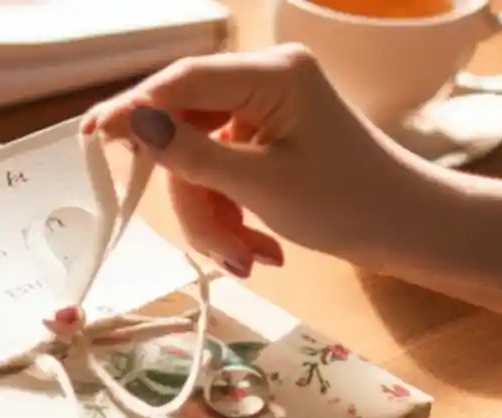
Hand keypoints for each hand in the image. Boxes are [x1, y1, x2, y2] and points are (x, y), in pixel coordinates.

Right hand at [82, 44, 442, 276]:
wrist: (409, 230)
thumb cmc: (348, 204)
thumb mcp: (261, 185)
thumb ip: (191, 154)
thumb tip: (132, 124)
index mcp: (272, 74)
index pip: (182, 83)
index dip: (134, 110)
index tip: (92, 137)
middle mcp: (265, 79)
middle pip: (187, 130)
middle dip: (194, 196)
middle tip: (216, 249)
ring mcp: (265, 108)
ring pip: (200, 159)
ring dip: (214, 216)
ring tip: (247, 259)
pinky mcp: (266, 136)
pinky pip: (222, 170)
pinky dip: (230, 213)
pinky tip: (258, 247)